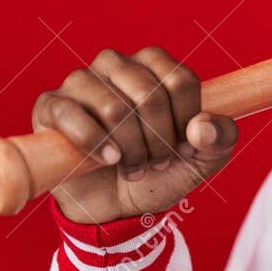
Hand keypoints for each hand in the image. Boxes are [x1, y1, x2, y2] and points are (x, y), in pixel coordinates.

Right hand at [32, 46, 236, 224]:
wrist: (118, 205)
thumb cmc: (160, 172)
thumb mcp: (203, 160)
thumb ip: (220, 139)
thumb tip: (203, 127)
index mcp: (154, 66)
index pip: (180, 80)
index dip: (187, 122)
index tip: (185, 147)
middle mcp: (116, 65)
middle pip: (149, 94)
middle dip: (159, 140)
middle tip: (157, 162)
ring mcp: (81, 82)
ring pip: (113, 106)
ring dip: (130, 148)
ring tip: (133, 166)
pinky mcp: (51, 106)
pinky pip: (70, 114)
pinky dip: (94, 143)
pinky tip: (109, 159)